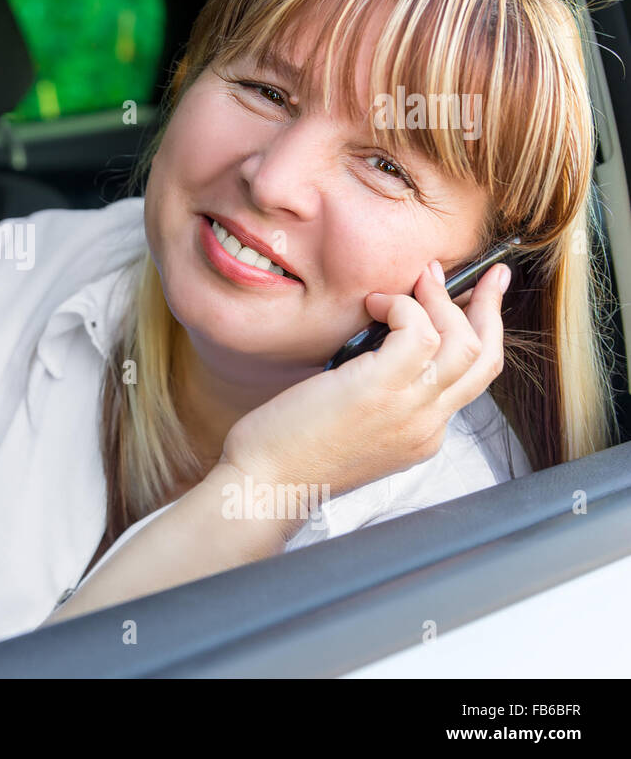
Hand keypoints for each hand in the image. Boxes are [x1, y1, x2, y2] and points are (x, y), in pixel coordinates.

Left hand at [219, 259, 510, 508]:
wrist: (266, 484)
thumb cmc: (291, 450)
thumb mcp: (351, 424)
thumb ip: (379, 393)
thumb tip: (378, 342)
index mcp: (422, 434)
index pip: (472, 379)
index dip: (477, 333)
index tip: (473, 299)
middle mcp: (427, 426)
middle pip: (485, 359)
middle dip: (492, 309)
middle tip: (488, 274)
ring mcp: (409, 411)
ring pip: (463, 343)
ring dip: (444, 300)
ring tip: (418, 279)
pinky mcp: (379, 391)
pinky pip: (419, 334)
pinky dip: (404, 307)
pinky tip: (376, 303)